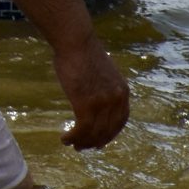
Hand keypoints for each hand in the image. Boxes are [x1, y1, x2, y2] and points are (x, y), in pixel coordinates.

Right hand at [52, 33, 128, 149]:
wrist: (75, 41)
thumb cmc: (82, 51)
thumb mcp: (101, 72)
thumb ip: (102, 87)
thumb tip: (93, 95)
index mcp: (123, 91)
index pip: (120, 121)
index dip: (110, 134)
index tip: (99, 141)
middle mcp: (116, 100)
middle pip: (107, 130)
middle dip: (94, 142)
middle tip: (82, 147)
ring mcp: (102, 103)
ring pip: (94, 133)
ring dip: (81, 142)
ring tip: (71, 144)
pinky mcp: (86, 104)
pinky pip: (81, 129)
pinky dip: (73, 137)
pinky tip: (64, 138)